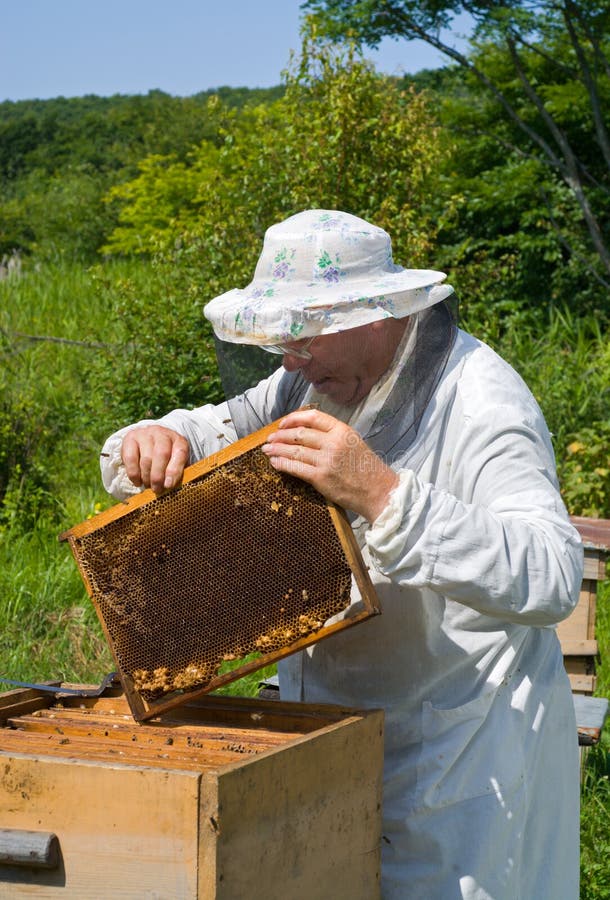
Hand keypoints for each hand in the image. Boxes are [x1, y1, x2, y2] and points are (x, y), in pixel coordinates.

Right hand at [121, 425, 189, 493]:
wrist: (149, 443)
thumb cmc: (166, 459)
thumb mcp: (175, 464)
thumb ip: (176, 474)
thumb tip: (170, 487)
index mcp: (179, 440)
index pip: (180, 453)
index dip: (174, 470)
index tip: (169, 485)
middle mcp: (162, 433)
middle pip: (161, 454)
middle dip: (158, 476)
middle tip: (157, 489)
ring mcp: (145, 434)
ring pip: (146, 458)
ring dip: (146, 477)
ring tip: (148, 486)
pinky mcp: (130, 438)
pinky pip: (130, 458)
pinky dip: (134, 473)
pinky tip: (138, 482)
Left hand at [261, 409, 398, 522]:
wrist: (378, 491)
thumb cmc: (366, 468)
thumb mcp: (353, 442)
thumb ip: (333, 435)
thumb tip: (306, 432)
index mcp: (342, 430)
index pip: (312, 417)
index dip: (293, 418)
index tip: (282, 424)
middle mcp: (333, 442)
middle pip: (299, 434)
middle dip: (280, 435)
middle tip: (270, 438)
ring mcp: (326, 460)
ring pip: (294, 450)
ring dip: (277, 449)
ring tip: (267, 449)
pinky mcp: (321, 478)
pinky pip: (295, 468)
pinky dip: (282, 464)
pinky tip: (275, 463)